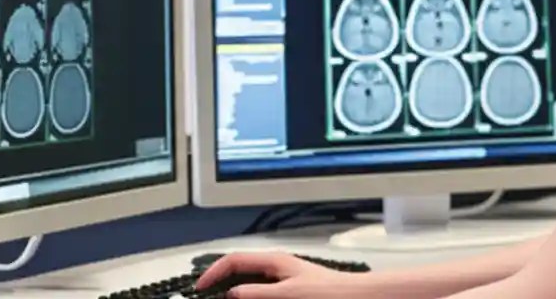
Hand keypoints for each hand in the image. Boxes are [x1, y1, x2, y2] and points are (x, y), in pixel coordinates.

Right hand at [194, 251, 372, 298]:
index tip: (199, 288)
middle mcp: (276, 268)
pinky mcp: (289, 291)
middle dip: (220, 283)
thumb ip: (258, 293)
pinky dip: (250, 295)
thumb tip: (232, 293)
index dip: (213, 272)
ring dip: (234, 291)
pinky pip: (262, 292)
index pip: (234, 260)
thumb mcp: (288, 294)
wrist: (356, 297)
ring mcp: (282, 280)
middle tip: (205, 296)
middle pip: (239, 271)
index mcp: (274, 261)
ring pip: (249, 283)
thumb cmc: (329, 292)